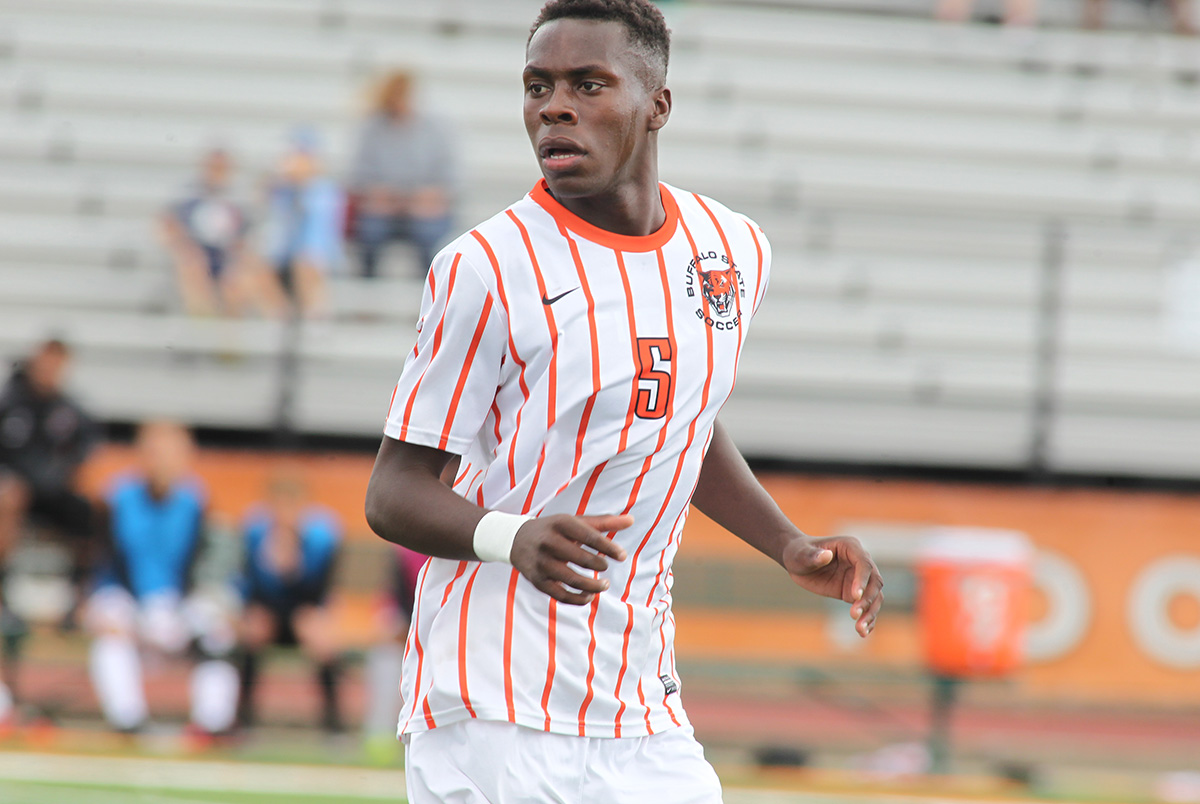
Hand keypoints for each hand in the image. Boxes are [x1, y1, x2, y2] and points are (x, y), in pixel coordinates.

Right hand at [510, 514, 631, 605]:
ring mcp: (542, 563)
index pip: (589, 536)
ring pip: (571, 579)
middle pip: (580, 558)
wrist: (516, 539)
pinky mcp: (537, 580)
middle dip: (599, 565)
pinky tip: (590, 596)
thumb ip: (604, 522)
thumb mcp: (575, 521)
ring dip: (592, 586)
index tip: (622, 556)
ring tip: (605, 585)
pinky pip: (560, 595)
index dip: (609, 547)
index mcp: (561, 523)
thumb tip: (632, 521)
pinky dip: (578, 599)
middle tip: (606, 568)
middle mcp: (549, 542)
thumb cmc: (555, 529)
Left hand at [782, 535, 882, 636]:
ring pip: (874, 597)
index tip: (853, 596)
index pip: (864, 564)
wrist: (797, 562)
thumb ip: (812, 556)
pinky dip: (867, 619)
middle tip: (854, 615)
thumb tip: (825, 555)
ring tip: (860, 630)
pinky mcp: (854, 593)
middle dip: (867, 599)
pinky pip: (867, 607)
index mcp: (851, 547)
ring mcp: (859, 578)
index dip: (862, 580)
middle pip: (875, 582)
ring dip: (870, 613)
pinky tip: (863, 632)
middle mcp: (860, 562)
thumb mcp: (801, 554)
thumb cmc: (798, 553)